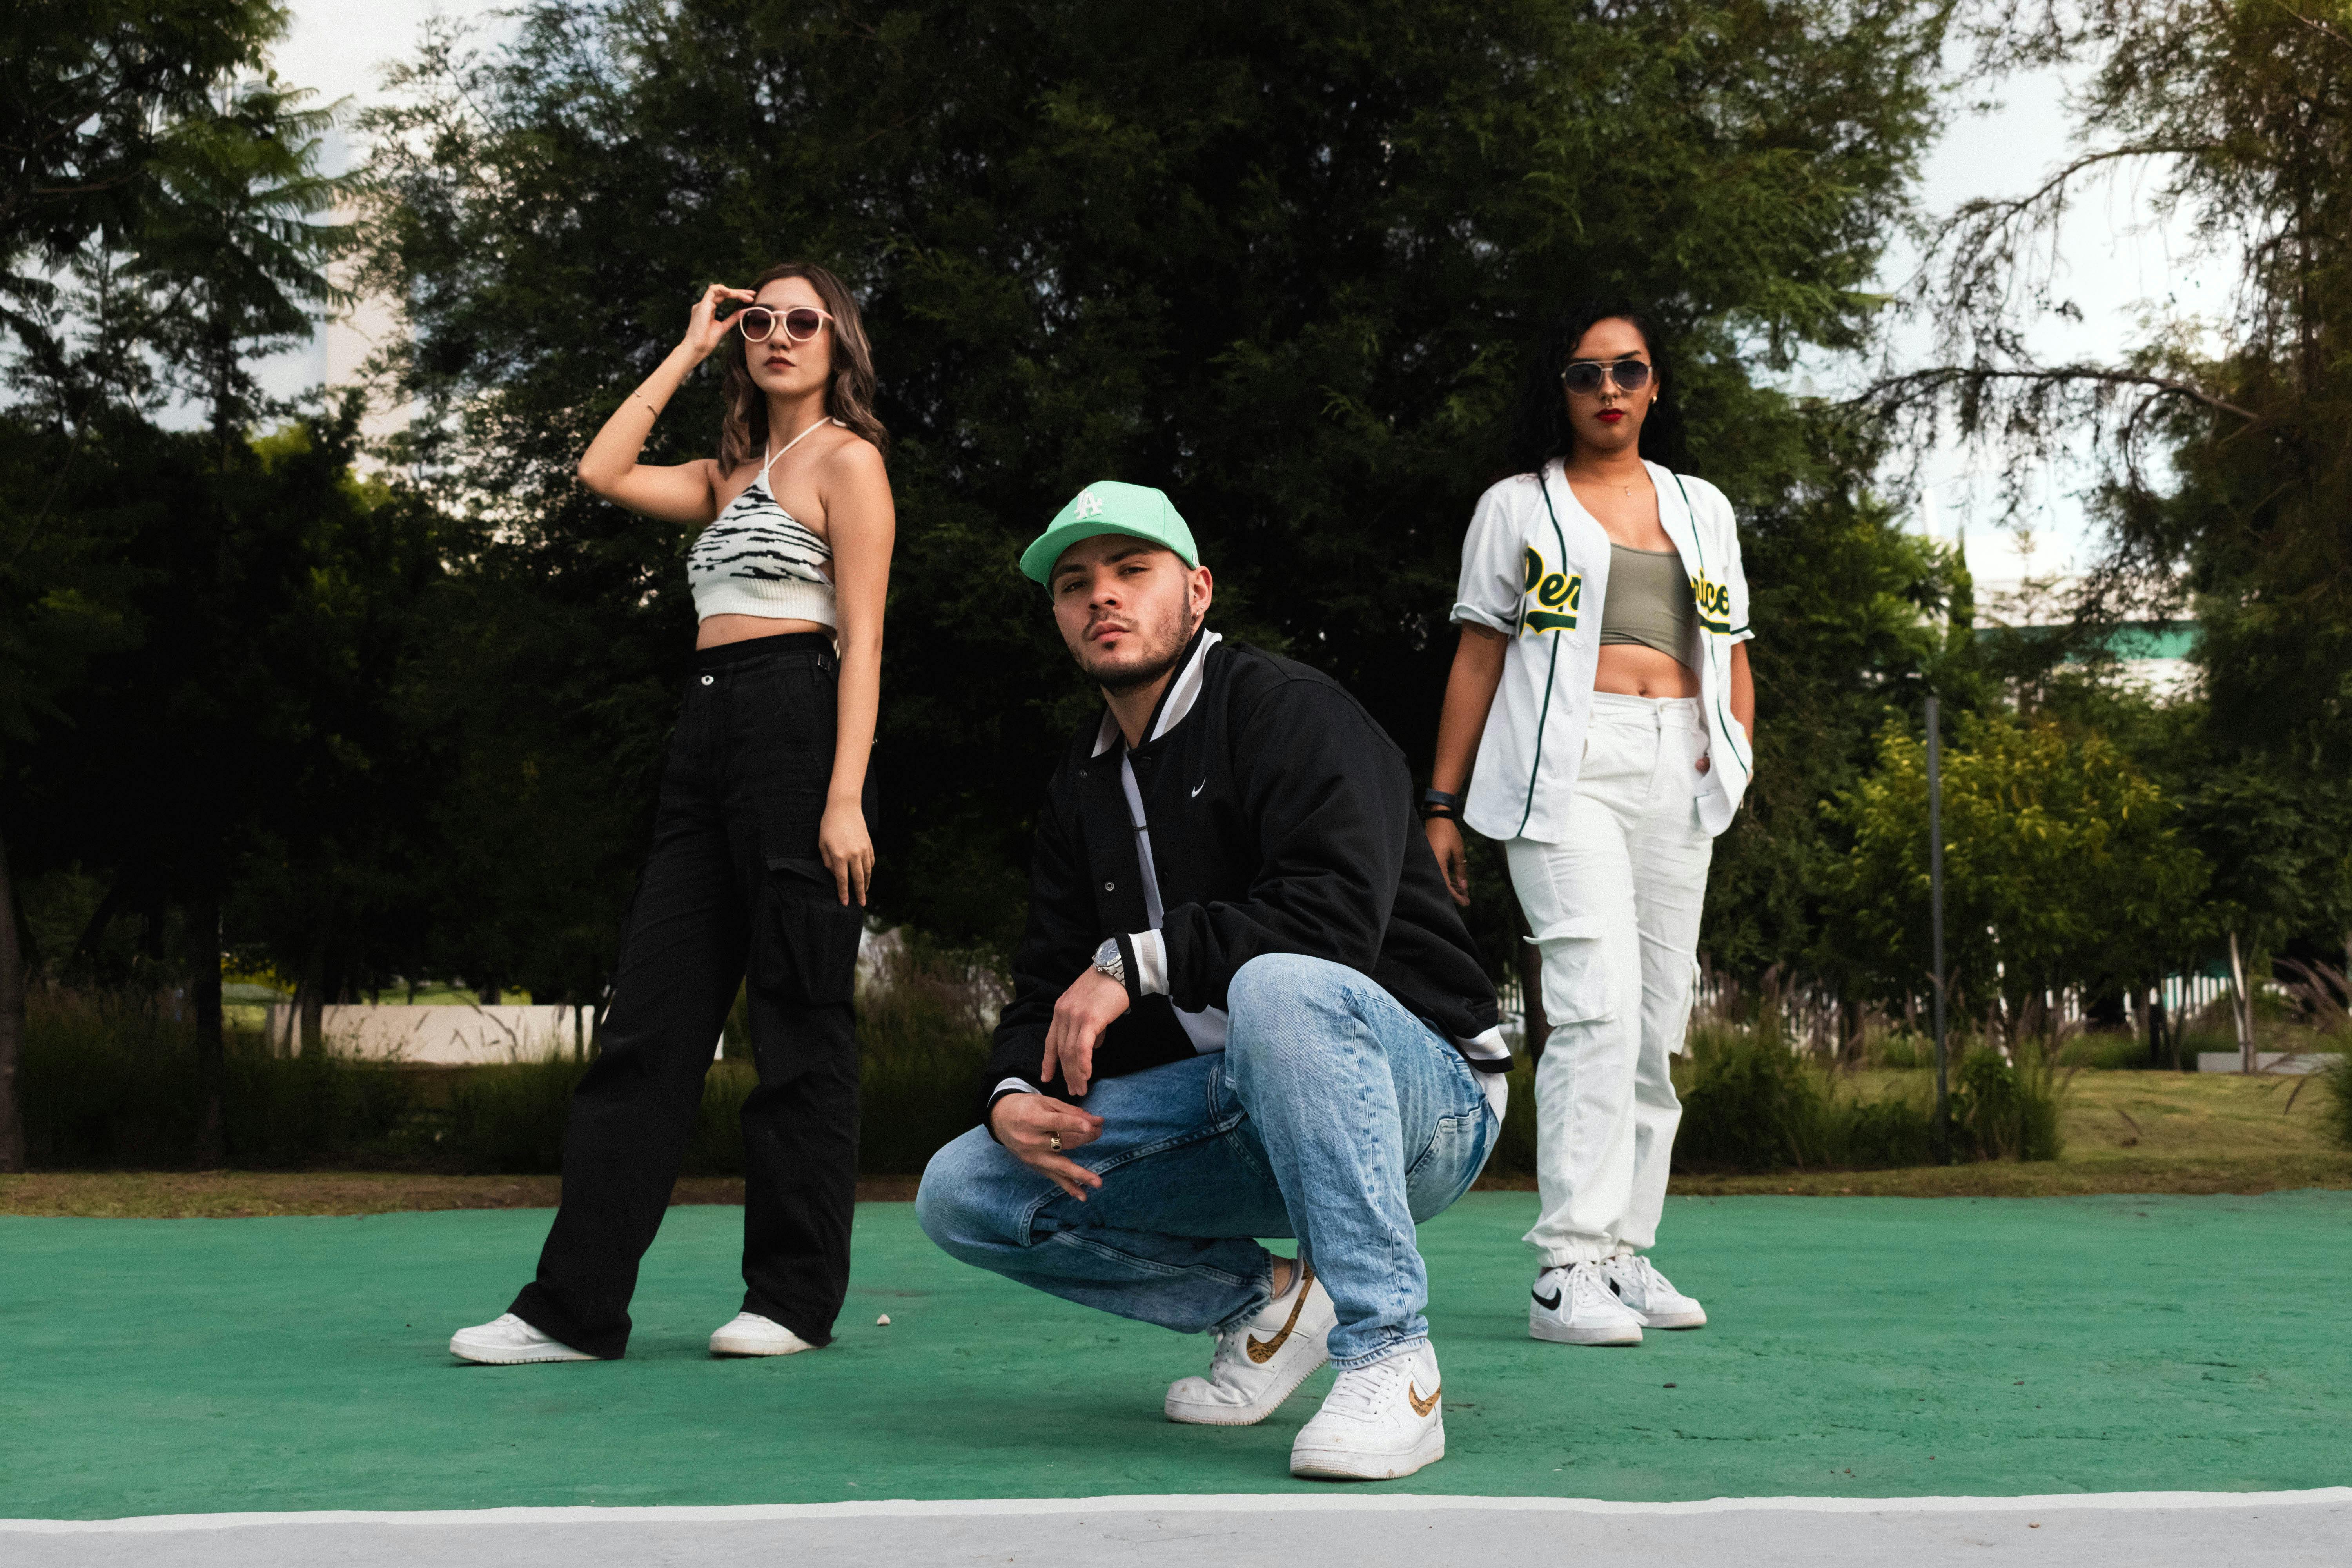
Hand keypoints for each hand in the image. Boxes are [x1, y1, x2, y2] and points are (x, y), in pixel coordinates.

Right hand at [682, 282, 756, 360]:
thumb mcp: (723, 327)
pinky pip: (713, 290)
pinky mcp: (703, 304)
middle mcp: (704, 304)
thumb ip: (732, 318)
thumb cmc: (707, 341)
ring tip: (747, 296)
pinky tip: (734, 294)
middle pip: (723, 293)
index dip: (736, 296)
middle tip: (753, 294)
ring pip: (720, 290)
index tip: (750, 299)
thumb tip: (742, 311)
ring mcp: (703, 303)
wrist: (698, 348)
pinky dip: (724, 290)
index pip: (723, 297)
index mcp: (708, 309)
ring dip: (734, 292)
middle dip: (739, 292)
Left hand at [818, 800, 872, 905]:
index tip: (845, 903)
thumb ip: (828, 861)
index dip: (844, 893)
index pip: (843, 880)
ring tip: (865, 891)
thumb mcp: (822, 844)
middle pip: (858, 879)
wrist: (844, 807)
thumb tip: (835, 874)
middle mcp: (854, 855)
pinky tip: (868, 875)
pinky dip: (870, 870)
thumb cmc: (829, 825)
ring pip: (867, 871)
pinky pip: (871, 861)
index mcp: (840, 856)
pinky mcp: (869, 844)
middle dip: (859, 893)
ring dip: (867, 883)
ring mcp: (863, 850)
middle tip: (861, 903)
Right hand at [989, 1093, 1105, 1201]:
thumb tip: (1096, 1121)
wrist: (1000, 1119)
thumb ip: (1071, 1112)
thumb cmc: (1026, 1106)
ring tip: (1097, 1182)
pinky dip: (1068, 1186)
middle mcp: (1030, 1140)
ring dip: (1079, 1175)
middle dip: (1084, 1138)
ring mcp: (1032, 1156)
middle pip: (1062, 1142)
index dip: (1074, 1124)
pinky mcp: (1034, 1166)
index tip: (1091, 1126)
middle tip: (1099, 1132)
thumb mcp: (1046, 1102)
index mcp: (1032, 1119)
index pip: (1056, 1123)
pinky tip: (1082, 1195)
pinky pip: (1053, 1177)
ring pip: (1059, 1166)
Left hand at [1040, 965, 1128, 1097]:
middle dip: (1065, 1074)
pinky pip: (1082, 1048)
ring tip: (1081, 1088)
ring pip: (1069, 1053)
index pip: (1050, 1041)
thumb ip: (1085, 1024)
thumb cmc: (1109, 986)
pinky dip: (1083, 1065)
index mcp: (1060, 1009)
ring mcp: (1074, 1016)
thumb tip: (1092, 1045)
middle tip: (1073, 1090)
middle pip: (1060, 1051)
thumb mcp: (1088, 1004)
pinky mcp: (1089, 1019)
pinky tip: (1087, 1076)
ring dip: (1075, 1074)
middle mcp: (1063, 1013)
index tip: (1046, 1077)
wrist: (1120, 967)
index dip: (1048, 1061)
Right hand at [1425, 816, 1470, 905]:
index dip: (1456, 896)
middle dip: (1455, 893)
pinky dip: (1447, 878)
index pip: (1446, 887)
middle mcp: (1431, 865)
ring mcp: (1429, 862)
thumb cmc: (1448, 833)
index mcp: (1437, 864)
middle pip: (1442, 886)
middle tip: (1466, 898)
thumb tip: (1464, 886)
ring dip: (1452, 886)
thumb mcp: (1458, 851)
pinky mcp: (1430, 859)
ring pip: (1440, 880)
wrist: (1437, 819)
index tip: (1466, 901)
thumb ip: (1461, 869)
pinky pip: (1438, 873)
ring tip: (1463, 890)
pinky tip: (1456, 881)